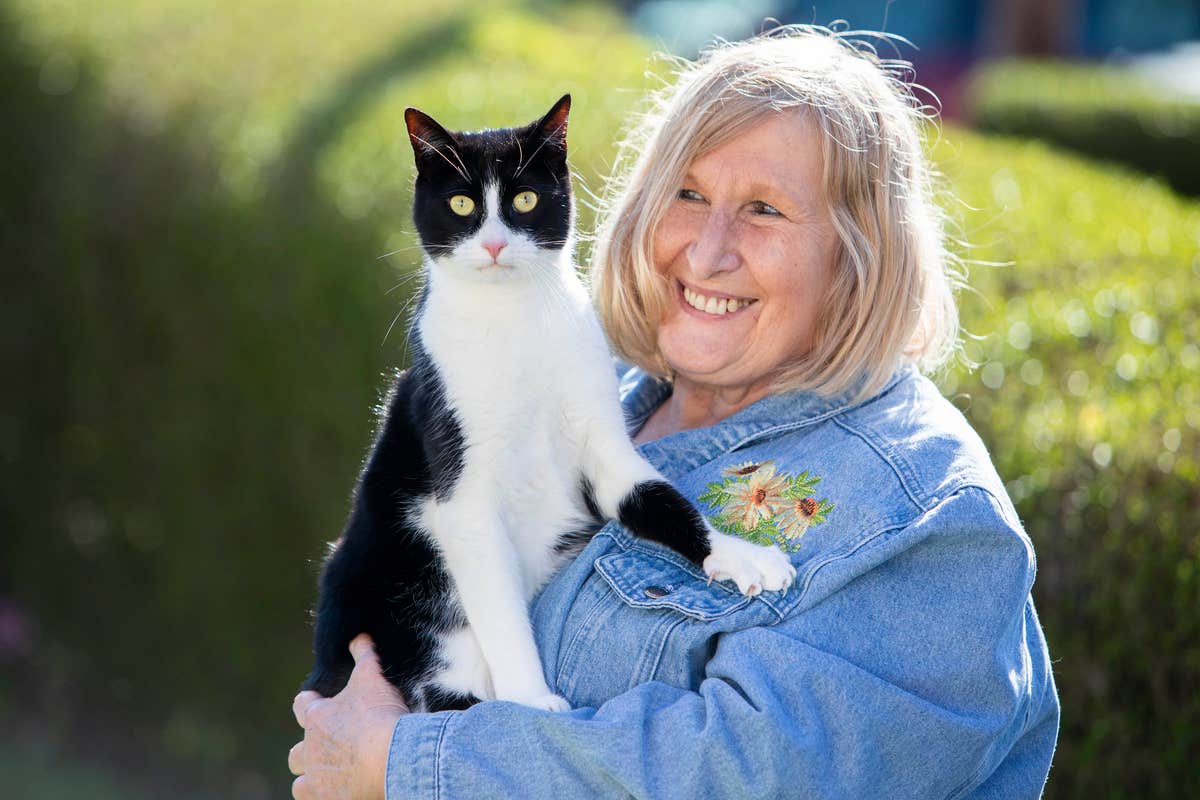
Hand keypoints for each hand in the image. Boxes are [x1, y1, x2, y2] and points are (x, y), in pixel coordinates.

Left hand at [289, 634, 409, 799]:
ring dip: (311, 780)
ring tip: (329, 778)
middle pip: (296, 753)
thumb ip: (364, 656)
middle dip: (308, 751)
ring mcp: (317, 779)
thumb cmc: (379, 715)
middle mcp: (310, 750)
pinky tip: (340, 793)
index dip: (309, 704)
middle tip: (329, 750)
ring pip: (300, 784)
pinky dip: (325, 798)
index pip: (302, 706)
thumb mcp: (373, 678)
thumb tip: (359, 636)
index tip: (315, 703)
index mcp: (317, 718)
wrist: (390, 757)